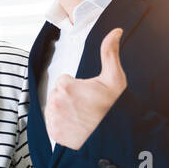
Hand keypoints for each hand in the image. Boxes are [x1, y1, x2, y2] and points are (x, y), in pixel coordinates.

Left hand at [44, 27, 125, 149]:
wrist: (112, 136)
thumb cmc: (113, 108)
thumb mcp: (114, 79)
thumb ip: (110, 53)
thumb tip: (115, 32)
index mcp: (66, 87)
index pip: (64, 81)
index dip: (77, 87)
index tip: (88, 95)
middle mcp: (56, 102)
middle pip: (58, 94)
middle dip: (70, 98)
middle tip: (86, 107)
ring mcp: (53, 119)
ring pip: (55, 107)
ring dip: (65, 110)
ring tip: (81, 116)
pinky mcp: (53, 133)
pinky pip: (53, 123)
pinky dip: (62, 124)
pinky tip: (75, 126)